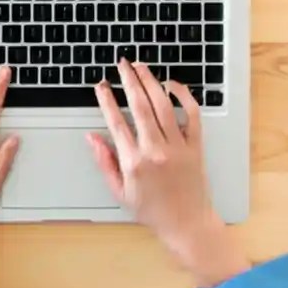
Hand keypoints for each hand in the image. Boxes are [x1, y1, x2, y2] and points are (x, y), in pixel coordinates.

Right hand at [87, 60, 249, 287]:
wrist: (187, 223)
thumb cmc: (152, 211)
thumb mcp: (119, 191)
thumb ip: (104, 162)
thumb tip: (92, 137)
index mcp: (134, 162)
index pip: (115, 121)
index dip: (106, 99)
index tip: (101, 85)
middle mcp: (156, 150)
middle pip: (139, 105)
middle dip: (128, 80)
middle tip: (121, 64)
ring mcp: (178, 146)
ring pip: (163, 104)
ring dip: (151, 82)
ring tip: (141, 67)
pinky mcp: (195, 145)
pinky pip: (192, 114)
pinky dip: (183, 96)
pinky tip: (172, 84)